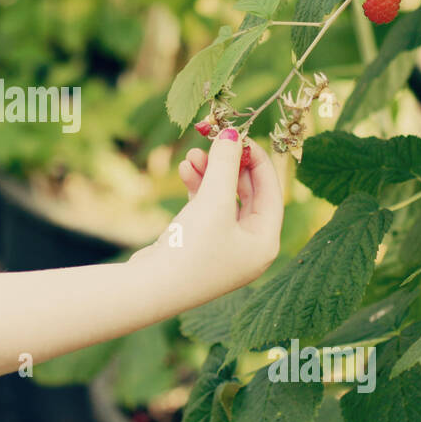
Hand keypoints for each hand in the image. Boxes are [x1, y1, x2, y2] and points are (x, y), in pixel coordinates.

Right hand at [128, 129, 282, 302]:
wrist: (149, 288)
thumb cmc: (190, 249)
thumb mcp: (213, 201)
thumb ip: (225, 164)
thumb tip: (233, 133)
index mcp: (264, 243)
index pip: (271, 192)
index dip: (257, 161)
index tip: (241, 136)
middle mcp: (249, 249)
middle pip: (247, 196)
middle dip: (228, 167)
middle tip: (214, 142)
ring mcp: (224, 250)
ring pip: (223, 201)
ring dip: (209, 176)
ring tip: (190, 156)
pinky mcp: (201, 249)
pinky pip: (206, 212)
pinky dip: (197, 191)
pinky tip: (184, 173)